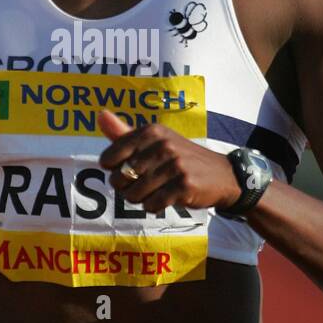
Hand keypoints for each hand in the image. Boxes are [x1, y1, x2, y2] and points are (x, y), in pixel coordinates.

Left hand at [97, 110, 241, 212]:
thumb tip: (99, 115)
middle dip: (126, 188)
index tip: (128, 169)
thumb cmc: (180, 158)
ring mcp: (174, 165)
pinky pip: (151, 205)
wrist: (222, 175)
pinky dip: (154, 207)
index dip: (114, 170)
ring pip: (133, 195)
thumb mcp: (154, 141)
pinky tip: (166, 198)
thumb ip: (124, 133)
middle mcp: (162, 145)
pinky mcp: (184, 186)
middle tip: (143, 184)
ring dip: (140, 199)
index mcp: (150, 131)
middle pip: (119, 179)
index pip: (109, 158)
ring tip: (155, 191)